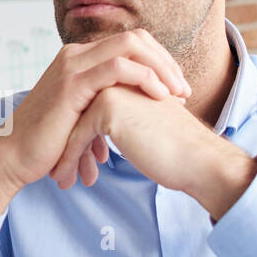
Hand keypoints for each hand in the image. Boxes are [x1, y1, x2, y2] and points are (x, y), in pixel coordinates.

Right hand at [0, 29, 190, 194]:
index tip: (176, 89)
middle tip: (184, 90)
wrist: (14, 158)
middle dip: (166, 62)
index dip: (160, 62)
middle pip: (136, 38)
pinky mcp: (72, 83)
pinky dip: (146, 78)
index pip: (131, 44)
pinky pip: (118, 68)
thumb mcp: (82, 119)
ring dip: (162, 68)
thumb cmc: (47, 145)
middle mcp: (75, 55)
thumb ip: (105, 109)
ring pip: (131, 46)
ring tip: (178, 94)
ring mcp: (72, 66)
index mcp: (80, 60)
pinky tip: (159, 98)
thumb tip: (132, 118)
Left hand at [48, 85, 256, 220]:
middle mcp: (117, 77)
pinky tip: (65, 180)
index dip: (76, 133)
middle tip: (59, 170)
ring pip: (73, 124)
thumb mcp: (145, 122)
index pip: (88, 104)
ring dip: (64, 154)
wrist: (197, 159)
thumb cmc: (176, 148)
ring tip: (61, 178)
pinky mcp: (107, 108)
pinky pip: (76, 137)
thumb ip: (125, 115)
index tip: (70, 157)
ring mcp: (110, 89)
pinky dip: (68, 160)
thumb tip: (100, 132)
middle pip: (77, 112)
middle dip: (65, 142)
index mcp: (127, 77)